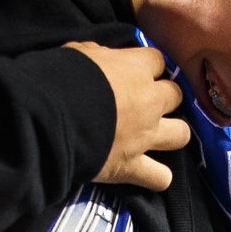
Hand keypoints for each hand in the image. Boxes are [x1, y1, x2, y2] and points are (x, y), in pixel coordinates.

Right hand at [69, 42, 190, 193]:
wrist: (48, 119)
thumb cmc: (59, 79)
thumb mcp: (77, 53)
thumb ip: (98, 54)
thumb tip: (104, 57)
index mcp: (136, 69)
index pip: (157, 61)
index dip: (147, 67)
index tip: (134, 73)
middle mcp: (150, 102)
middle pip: (176, 95)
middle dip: (163, 98)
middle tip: (144, 104)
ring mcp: (146, 136)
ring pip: (182, 134)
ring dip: (171, 135)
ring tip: (155, 137)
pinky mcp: (133, 166)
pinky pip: (162, 178)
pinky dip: (156, 177)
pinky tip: (147, 173)